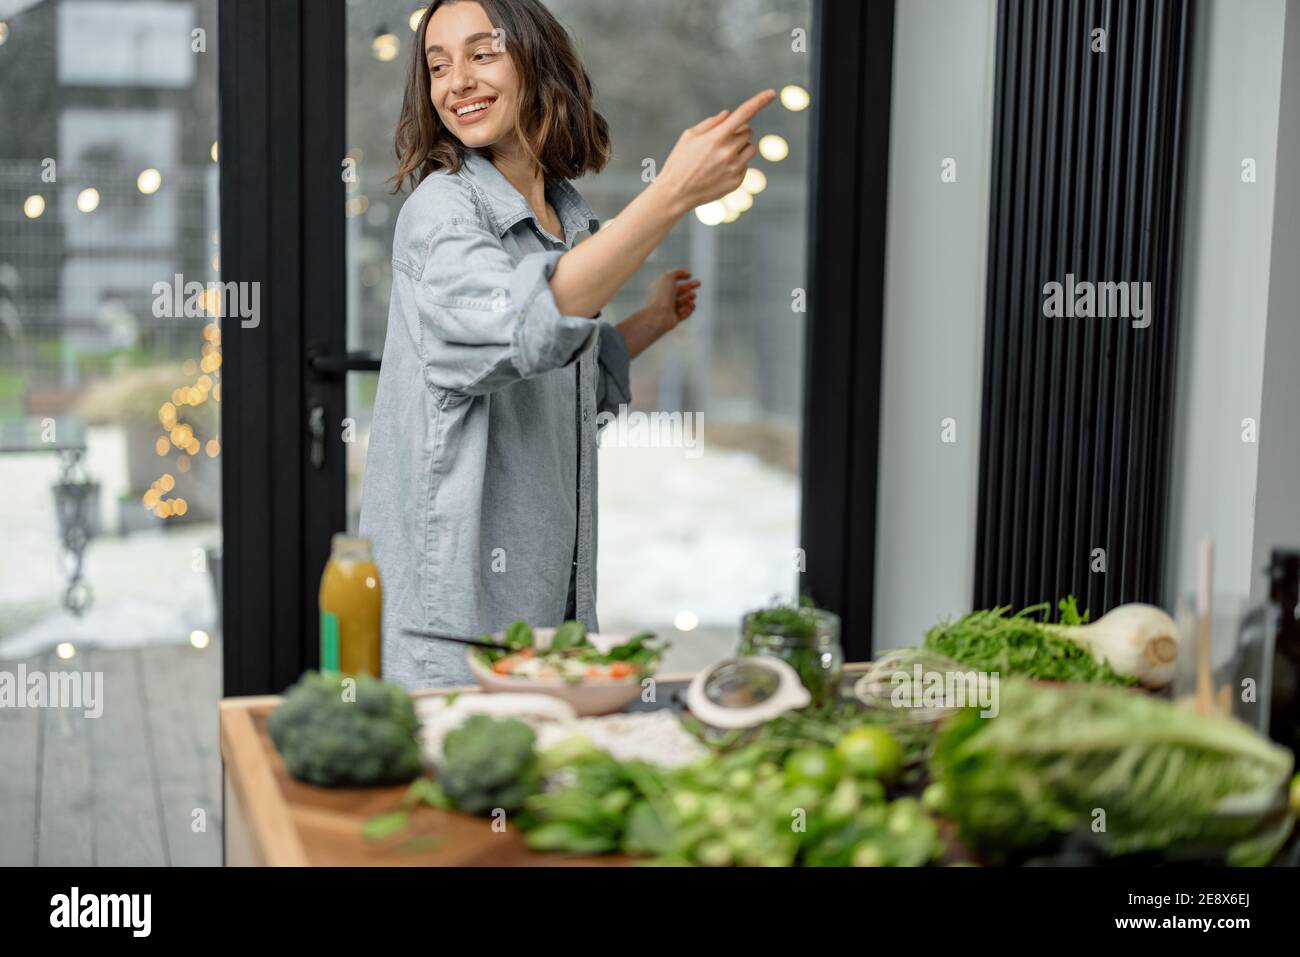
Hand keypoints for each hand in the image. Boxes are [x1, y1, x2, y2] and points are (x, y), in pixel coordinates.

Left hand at [647, 269, 700, 331]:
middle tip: (699, 283)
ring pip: (682, 302)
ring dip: (689, 297)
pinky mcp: (674, 319)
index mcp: (659, 288)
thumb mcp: (668, 277)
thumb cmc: (661, 295)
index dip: (681, 276)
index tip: (691, 275)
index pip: (672, 281)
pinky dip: (689, 308)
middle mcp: (663, 298)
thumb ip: (677, 272)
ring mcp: (669, 309)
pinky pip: (684, 313)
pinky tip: (691, 305)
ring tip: (693, 296)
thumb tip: (688, 274)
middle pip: (679, 291)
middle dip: (689, 286)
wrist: (658, 315)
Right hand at [655, 89, 775, 212]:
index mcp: (716, 137)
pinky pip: (746, 165)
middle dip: (738, 132)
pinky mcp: (736, 181)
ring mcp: (734, 169)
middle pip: (747, 131)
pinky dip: (736, 164)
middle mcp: (728, 153)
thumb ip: (711, 123)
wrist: (676, 193)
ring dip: (741, 147)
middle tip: (720, 141)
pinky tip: (719, 170)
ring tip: (721, 156)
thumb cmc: (680, 161)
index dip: (759, 101)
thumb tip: (730, 114)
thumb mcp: (689, 136)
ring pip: (751, 148)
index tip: (772, 93)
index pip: (744, 114)